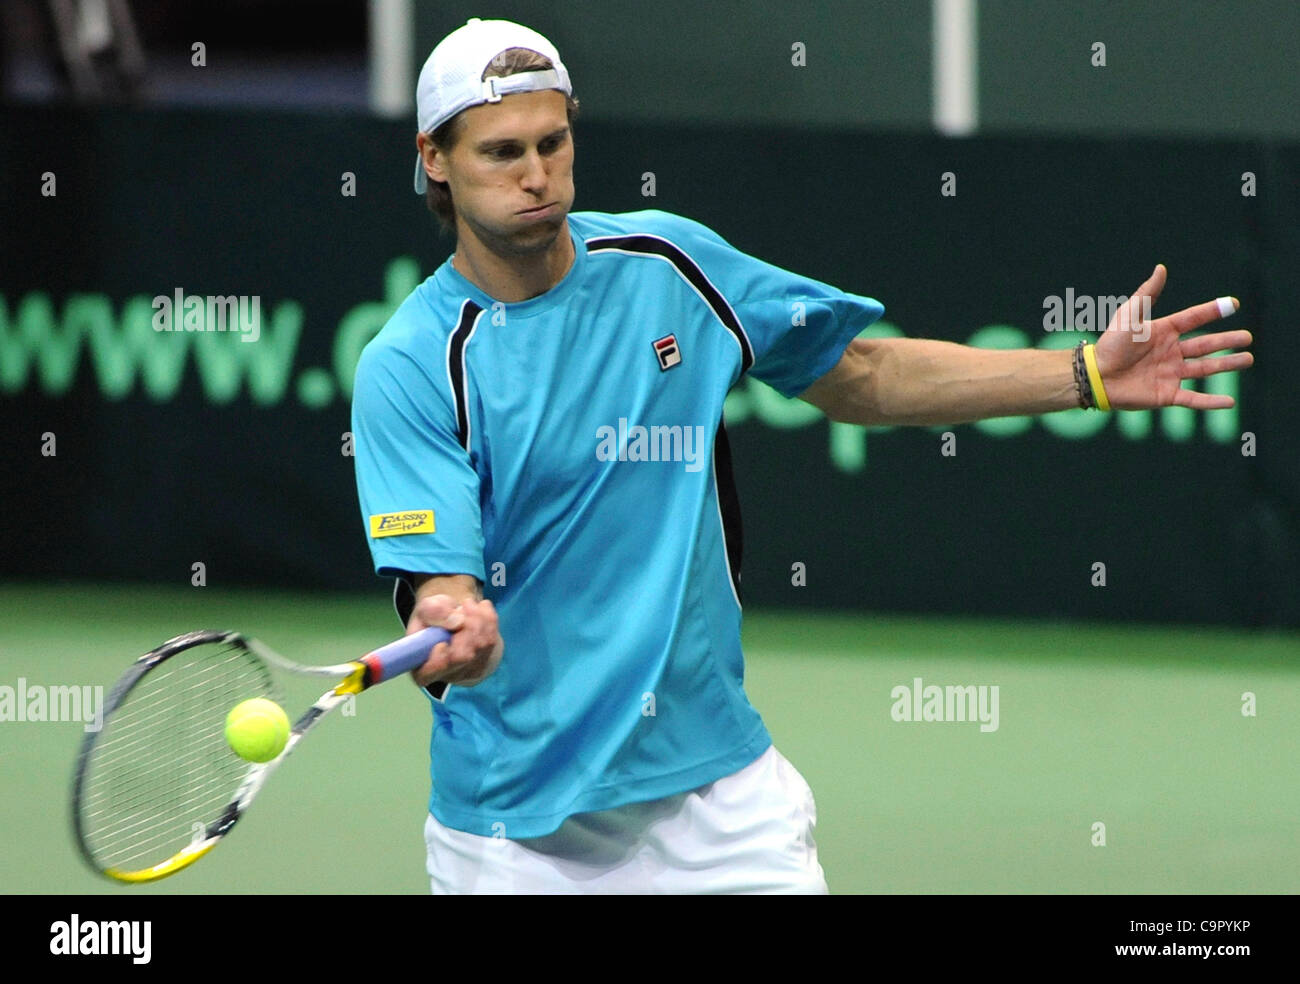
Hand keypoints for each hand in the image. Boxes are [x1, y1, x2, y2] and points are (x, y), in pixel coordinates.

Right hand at [406, 593, 502, 688]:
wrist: (454, 622)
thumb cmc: (434, 618)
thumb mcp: (427, 607)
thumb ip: (434, 612)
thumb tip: (457, 621)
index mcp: (420, 665)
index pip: (427, 674)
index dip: (437, 663)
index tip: (441, 645)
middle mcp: (443, 675)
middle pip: (463, 656)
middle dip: (467, 626)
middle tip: (463, 606)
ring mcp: (466, 673)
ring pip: (481, 646)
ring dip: (478, 618)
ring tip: (468, 605)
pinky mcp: (483, 664)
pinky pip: (492, 640)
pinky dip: (488, 620)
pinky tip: (480, 610)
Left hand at [1092, 264, 1253, 409]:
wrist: (1096, 376)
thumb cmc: (1110, 344)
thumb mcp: (1129, 315)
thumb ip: (1147, 294)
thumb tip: (1161, 268)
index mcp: (1163, 332)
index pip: (1193, 319)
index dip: (1212, 311)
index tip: (1233, 304)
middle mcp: (1170, 353)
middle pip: (1205, 345)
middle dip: (1227, 341)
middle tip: (1249, 337)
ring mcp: (1170, 374)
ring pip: (1205, 369)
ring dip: (1227, 365)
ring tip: (1248, 359)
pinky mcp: (1166, 395)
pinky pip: (1193, 399)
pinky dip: (1211, 402)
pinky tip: (1230, 402)